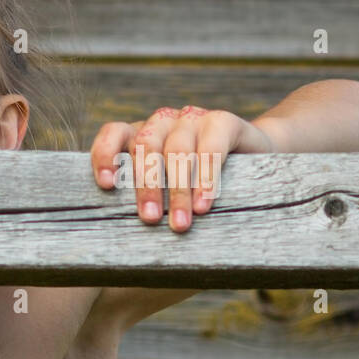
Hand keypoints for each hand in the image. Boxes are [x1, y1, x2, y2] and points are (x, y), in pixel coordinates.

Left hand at [90, 105, 275, 232]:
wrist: (254, 155)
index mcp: (141, 133)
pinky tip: (204, 203)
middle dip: (147, 185)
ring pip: (178, 150)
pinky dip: (206, 178)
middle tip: (150, 219)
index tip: (105, 184)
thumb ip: (150, 196)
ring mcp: (192, 118)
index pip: (114, 133)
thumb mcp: (169, 184)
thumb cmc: (199, 180)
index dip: (105, 155)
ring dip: (178, 190)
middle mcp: (163, 121)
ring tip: (181, 223)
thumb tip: (128, 240)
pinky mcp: (222, 121)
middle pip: (146, 145)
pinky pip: (211, 148)